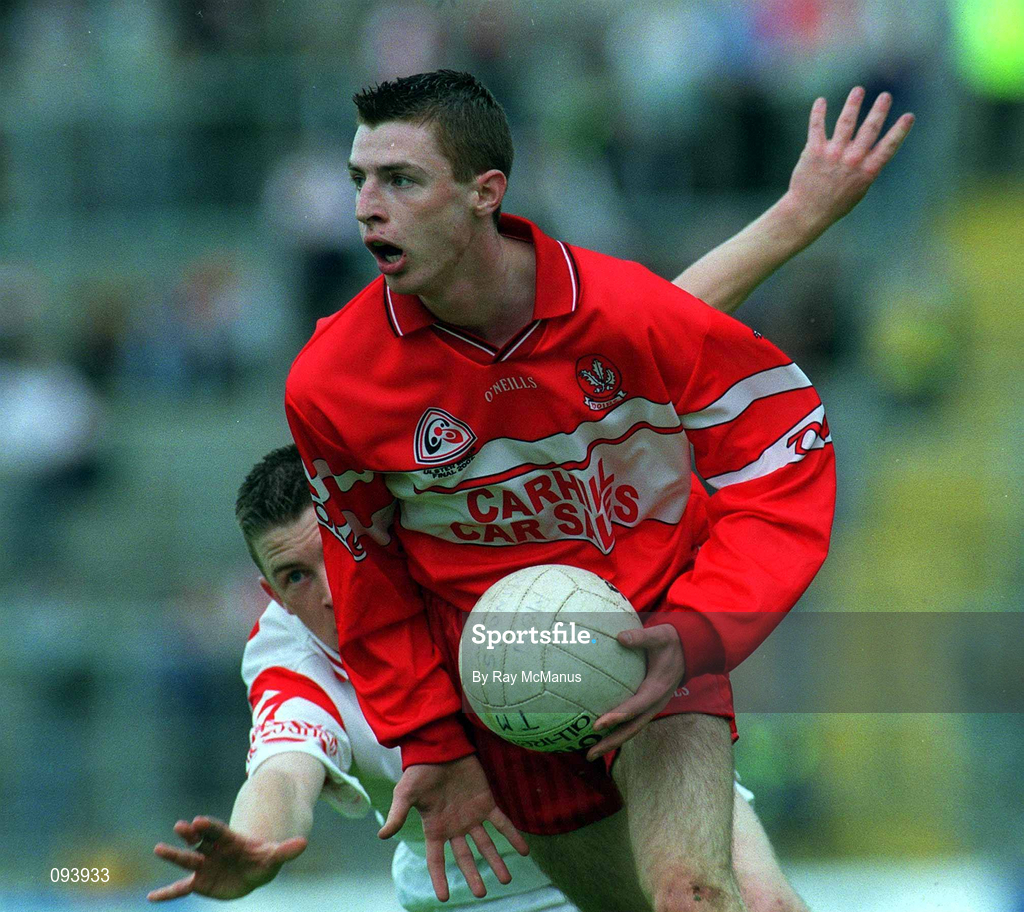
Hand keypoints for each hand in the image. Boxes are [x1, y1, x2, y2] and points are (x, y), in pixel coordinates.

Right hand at [148, 815, 306, 900]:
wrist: (252, 869)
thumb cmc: (262, 859)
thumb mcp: (275, 856)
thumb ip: (286, 850)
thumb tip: (304, 843)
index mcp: (229, 839)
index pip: (217, 830)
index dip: (209, 825)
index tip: (198, 820)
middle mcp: (212, 849)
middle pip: (199, 840)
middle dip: (189, 834)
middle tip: (180, 826)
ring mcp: (204, 865)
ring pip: (186, 859)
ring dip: (173, 855)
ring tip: (158, 848)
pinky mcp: (199, 882)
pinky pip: (181, 888)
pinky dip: (167, 893)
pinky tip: (151, 898)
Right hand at [378, 754, 528, 901]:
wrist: (440, 748)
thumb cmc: (420, 771)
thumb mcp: (405, 794)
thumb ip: (397, 815)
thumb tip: (381, 836)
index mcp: (435, 829)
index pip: (437, 860)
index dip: (439, 878)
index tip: (444, 897)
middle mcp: (455, 827)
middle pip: (465, 857)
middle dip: (473, 875)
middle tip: (481, 893)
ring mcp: (472, 816)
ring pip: (486, 844)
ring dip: (496, 861)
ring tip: (506, 879)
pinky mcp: (486, 803)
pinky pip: (502, 823)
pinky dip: (513, 836)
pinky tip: (524, 850)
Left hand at [587, 624, 684, 761]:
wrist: (688, 650)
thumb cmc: (670, 642)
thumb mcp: (659, 636)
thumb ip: (641, 637)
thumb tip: (620, 637)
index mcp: (657, 689)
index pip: (635, 707)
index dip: (617, 716)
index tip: (597, 724)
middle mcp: (655, 703)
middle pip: (631, 728)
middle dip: (611, 742)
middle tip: (590, 753)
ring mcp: (652, 707)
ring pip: (631, 729)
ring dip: (612, 741)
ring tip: (590, 752)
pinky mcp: (648, 705)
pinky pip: (631, 721)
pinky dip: (616, 730)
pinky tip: (598, 734)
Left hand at [783, 86, 914, 236]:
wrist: (807, 212)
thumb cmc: (835, 203)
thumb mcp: (859, 190)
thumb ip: (867, 169)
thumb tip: (876, 152)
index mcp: (867, 171)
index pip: (888, 147)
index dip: (900, 130)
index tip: (909, 116)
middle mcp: (852, 160)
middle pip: (869, 129)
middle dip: (879, 110)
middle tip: (885, 96)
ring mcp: (833, 154)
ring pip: (845, 122)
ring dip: (853, 104)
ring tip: (858, 90)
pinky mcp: (814, 151)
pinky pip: (817, 126)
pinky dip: (819, 112)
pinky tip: (821, 101)